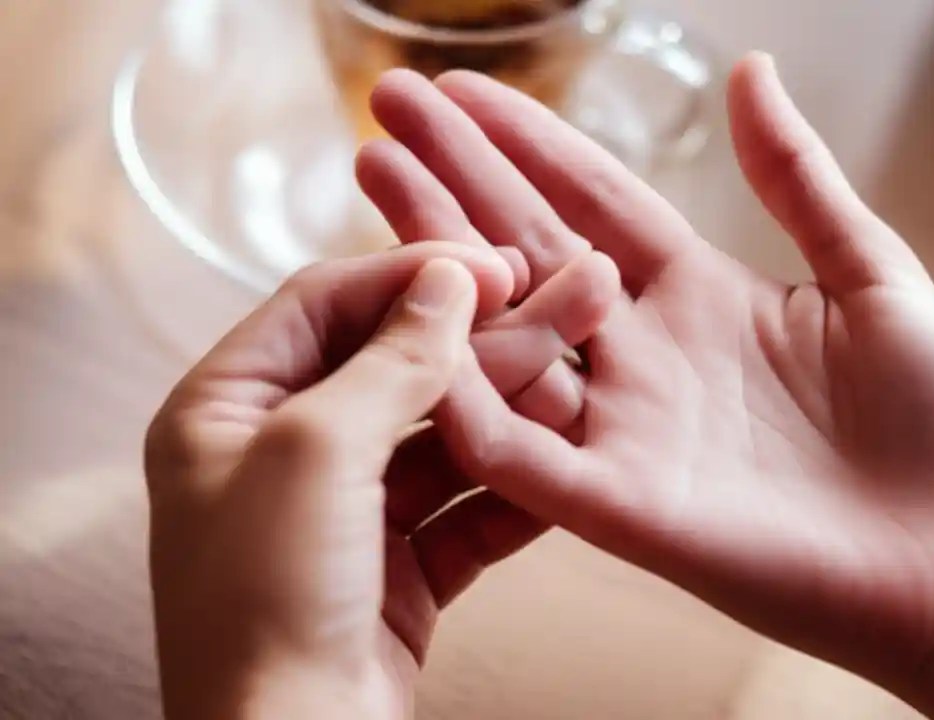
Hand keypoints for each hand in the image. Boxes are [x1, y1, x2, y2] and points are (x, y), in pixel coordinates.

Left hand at [144, 243, 616, 718]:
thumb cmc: (264, 605)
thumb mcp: (318, 453)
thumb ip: (389, 359)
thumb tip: (447, 279)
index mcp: (226, 408)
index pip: (325, 304)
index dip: (411, 274)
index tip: (495, 264)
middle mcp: (281, 452)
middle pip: (396, 365)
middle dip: (486, 337)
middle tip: (571, 298)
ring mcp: (344, 512)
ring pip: (442, 436)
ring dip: (512, 408)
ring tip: (583, 374)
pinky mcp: (398, 567)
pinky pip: (466, 507)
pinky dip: (516, 485)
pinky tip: (570, 457)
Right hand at [359, 56, 933, 697]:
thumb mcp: (873, 275)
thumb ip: (799, 180)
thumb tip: (753, 70)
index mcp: (700, 294)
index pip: (590, 200)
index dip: (527, 142)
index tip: (463, 87)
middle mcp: (647, 355)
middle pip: (528, 251)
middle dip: (456, 177)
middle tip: (386, 107)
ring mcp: (626, 430)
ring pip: (505, 339)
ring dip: (440, 266)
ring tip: (381, 180)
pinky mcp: (621, 507)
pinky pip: (519, 453)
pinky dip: (464, 397)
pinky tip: (412, 331)